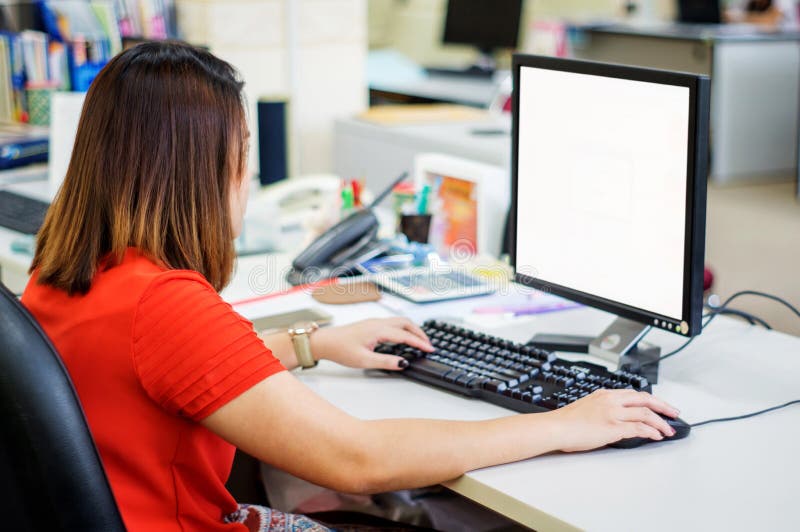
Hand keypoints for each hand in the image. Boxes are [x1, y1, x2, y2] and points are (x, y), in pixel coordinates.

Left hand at [312, 317, 433, 370]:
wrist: (324, 341)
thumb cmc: (340, 349)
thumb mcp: (364, 360)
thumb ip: (385, 361)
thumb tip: (403, 363)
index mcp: (378, 330)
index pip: (406, 335)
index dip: (420, 343)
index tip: (430, 349)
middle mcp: (378, 323)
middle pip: (406, 323)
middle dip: (419, 333)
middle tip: (428, 344)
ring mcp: (374, 322)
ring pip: (399, 321)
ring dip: (412, 329)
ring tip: (419, 341)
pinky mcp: (371, 324)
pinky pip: (393, 323)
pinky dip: (403, 328)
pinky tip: (403, 337)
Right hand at [547, 389, 679, 451]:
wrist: (555, 428)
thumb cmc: (566, 422)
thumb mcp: (587, 408)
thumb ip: (603, 410)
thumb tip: (615, 421)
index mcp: (604, 394)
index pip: (634, 393)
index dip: (650, 400)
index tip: (659, 405)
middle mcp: (611, 400)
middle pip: (645, 399)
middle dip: (662, 406)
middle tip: (674, 413)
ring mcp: (613, 413)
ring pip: (645, 413)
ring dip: (660, 422)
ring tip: (668, 430)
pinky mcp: (613, 427)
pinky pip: (639, 428)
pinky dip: (651, 432)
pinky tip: (656, 436)